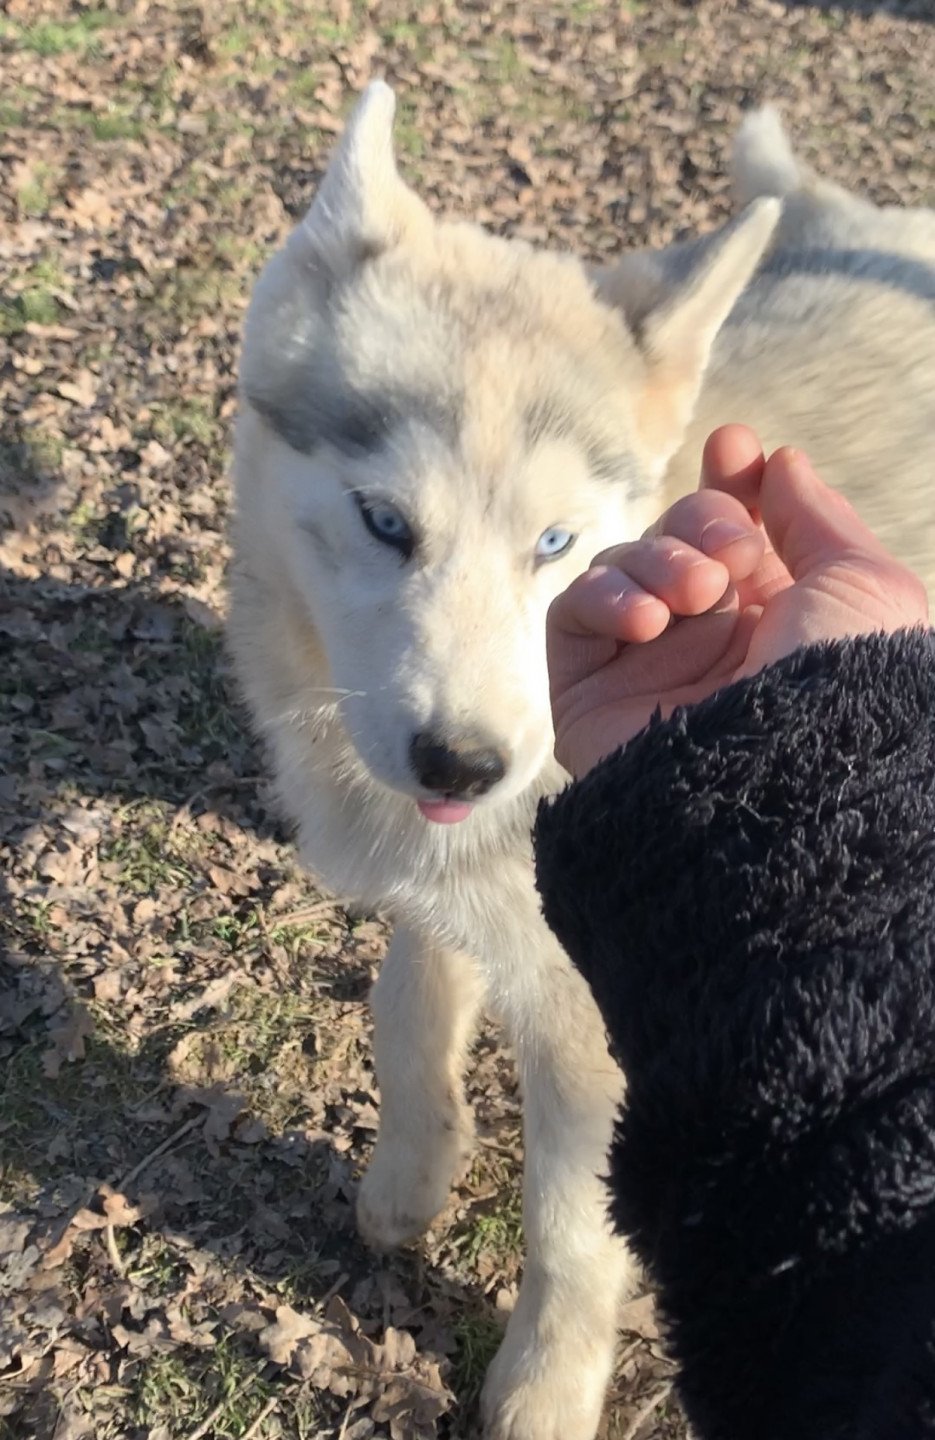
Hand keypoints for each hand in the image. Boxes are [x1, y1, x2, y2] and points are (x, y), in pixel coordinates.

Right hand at [548, 425, 929, 778]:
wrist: (789, 780)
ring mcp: (645, 665)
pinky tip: (646, 620)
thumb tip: (780, 463)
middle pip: (674, 536)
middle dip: (700, 520)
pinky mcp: (588, 692)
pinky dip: (604, 597)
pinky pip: (573, 614)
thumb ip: (816, 517)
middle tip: (729, 554)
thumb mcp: (862, 585)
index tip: (733, 448)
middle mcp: (706, 640)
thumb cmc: (843, 682)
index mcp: (773, 617)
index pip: (733, 533)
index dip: (729, 485)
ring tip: (695, 595)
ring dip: (657, 560)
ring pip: (622, 567)